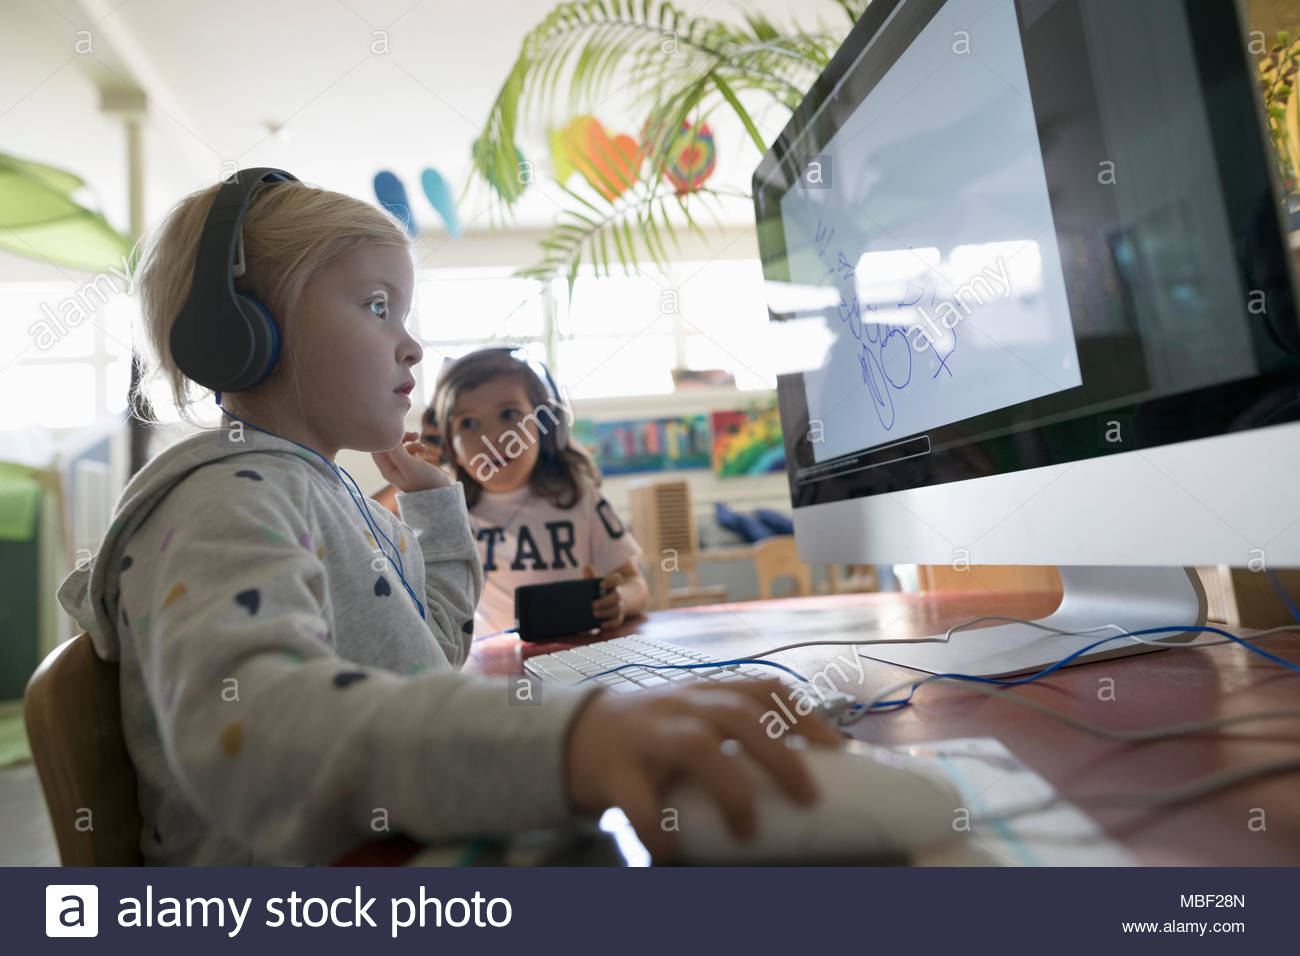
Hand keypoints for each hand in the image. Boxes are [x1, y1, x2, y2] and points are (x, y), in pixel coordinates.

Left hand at [372, 431, 451, 492]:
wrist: (443, 490)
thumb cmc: (426, 481)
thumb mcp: (410, 466)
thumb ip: (398, 452)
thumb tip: (389, 438)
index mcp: (388, 471)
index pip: (377, 451)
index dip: (385, 440)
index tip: (398, 433)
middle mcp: (393, 468)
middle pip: (389, 446)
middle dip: (400, 438)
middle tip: (414, 435)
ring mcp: (402, 465)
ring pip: (400, 446)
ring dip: (409, 441)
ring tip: (421, 442)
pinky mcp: (412, 463)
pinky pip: (409, 449)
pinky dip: (416, 446)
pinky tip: (424, 449)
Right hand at [563, 679, 843, 861]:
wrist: (575, 734)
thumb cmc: (653, 735)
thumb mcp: (694, 719)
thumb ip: (734, 734)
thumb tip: (803, 781)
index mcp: (708, 692)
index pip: (764, 689)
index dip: (804, 715)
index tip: (836, 749)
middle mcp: (682, 704)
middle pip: (740, 714)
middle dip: (781, 753)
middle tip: (808, 797)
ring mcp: (648, 733)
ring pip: (696, 745)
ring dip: (730, 787)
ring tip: (748, 830)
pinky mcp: (615, 768)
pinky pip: (640, 801)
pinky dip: (659, 830)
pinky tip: (672, 855)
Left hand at [585, 564, 625, 628]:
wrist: (623, 597)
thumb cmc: (604, 589)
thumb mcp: (599, 581)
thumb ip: (592, 576)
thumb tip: (586, 567)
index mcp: (616, 583)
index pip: (617, 579)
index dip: (610, 581)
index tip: (600, 585)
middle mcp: (619, 594)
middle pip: (616, 597)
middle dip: (605, 601)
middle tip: (593, 604)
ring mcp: (620, 606)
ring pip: (617, 610)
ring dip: (606, 612)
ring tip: (594, 613)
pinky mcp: (618, 616)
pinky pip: (617, 621)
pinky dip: (610, 624)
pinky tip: (601, 625)